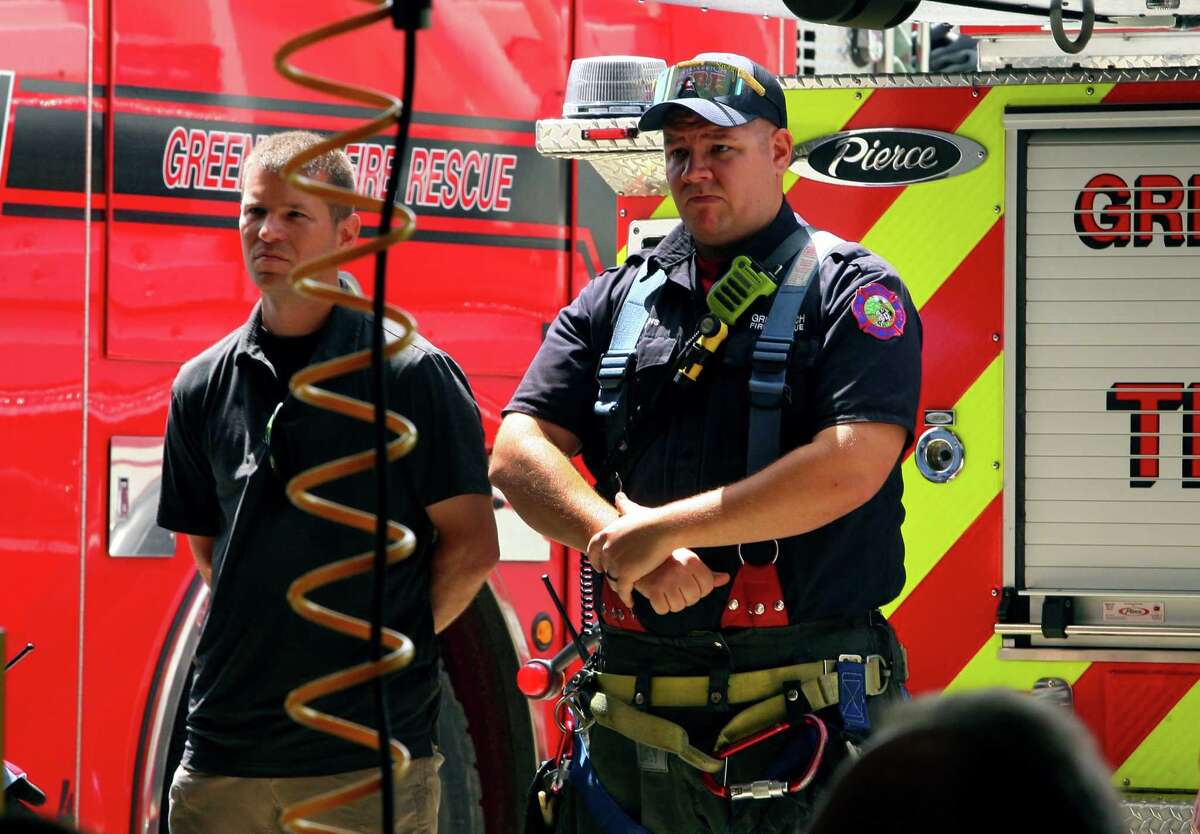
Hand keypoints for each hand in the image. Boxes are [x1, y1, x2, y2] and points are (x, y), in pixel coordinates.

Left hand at [587, 492, 679, 606]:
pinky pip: (622, 591)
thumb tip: (619, 495)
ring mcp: (614, 562)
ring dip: (618, 587)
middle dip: (609, 574)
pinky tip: (631, 602)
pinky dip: (626, 598)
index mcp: (605, 535)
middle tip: (618, 580)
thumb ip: (623, 505)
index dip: (595, 560)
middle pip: (604, 566)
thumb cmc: (652, 520)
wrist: (664, 529)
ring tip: (626, 591)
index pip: (591, 550)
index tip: (600, 567)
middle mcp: (606, 549)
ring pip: (612, 580)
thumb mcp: (632, 511)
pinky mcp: (625, 574)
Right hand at [634, 549, 730, 614]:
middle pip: (694, 599)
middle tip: (675, 588)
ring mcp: (666, 580)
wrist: (636, 554)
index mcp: (692, 561)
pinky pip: (663, 609)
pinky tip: (656, 595)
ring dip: (672, 603)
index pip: (708, 586)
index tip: (689, 583)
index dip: (700, 589)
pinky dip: (659, 606)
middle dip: (685, 597)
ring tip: (665, 590)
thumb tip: (725, 578)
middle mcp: (681, 570)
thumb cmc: (665, 559)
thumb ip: (707, 572)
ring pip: (679, 606)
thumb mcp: (687, 560)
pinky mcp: (653, 589)